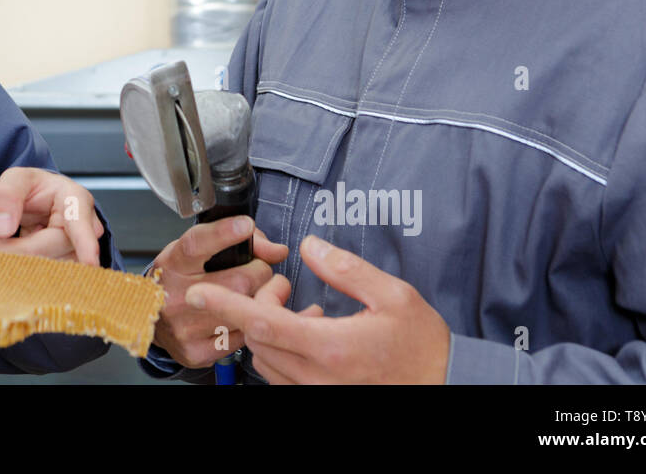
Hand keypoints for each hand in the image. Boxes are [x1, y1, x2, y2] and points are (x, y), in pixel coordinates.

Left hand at [0, 167, 103, 265]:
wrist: (39, 203)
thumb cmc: (34, 189)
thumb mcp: (15, 179)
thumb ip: (6, 196)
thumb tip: (2, 229)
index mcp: (75, 200)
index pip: (80, 223)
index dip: (85, 243)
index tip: (90, 261)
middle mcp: (84, 228)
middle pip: (49, 250)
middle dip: (12, 250)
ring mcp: (78, 252)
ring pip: (46, 268)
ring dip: (15, 263)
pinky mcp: (67, 268)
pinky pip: (44, 277)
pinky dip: (21, 271)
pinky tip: (7, 261)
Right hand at [150, 216, 290, 367]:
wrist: (148, 317)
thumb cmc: (177, 278)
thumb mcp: (194, 252)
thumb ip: (232, 242)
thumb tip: (276, 251)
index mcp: (173, 264)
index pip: (196, 244)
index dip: (223, 234)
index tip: (245, 225)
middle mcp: (175, 295)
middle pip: (239, 280)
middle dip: (260, 273)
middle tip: (258, 271)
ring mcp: (185, 327)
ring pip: (245, 311)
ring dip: (257, 301)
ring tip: (247, 295)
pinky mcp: (196, 351)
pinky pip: (241, 338)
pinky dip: (245, 326)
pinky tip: (235, 318)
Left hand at [185, 234, 449, 382]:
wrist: (446, 385)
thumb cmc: (423, 346)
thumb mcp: (394, 296)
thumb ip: (346, 269)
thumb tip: (311, 247)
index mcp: (330, 347)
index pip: (263, 323)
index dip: (226, 305)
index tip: (200, 291)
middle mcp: (317, 376)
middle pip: (259, 340)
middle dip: (256, 309)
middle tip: (281, 287)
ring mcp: (317, 392)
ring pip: (267, 360)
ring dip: (270, 332)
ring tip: (306, 313)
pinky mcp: (322, 398)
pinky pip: (284, 376)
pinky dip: (284, 351)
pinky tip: (312, 335)